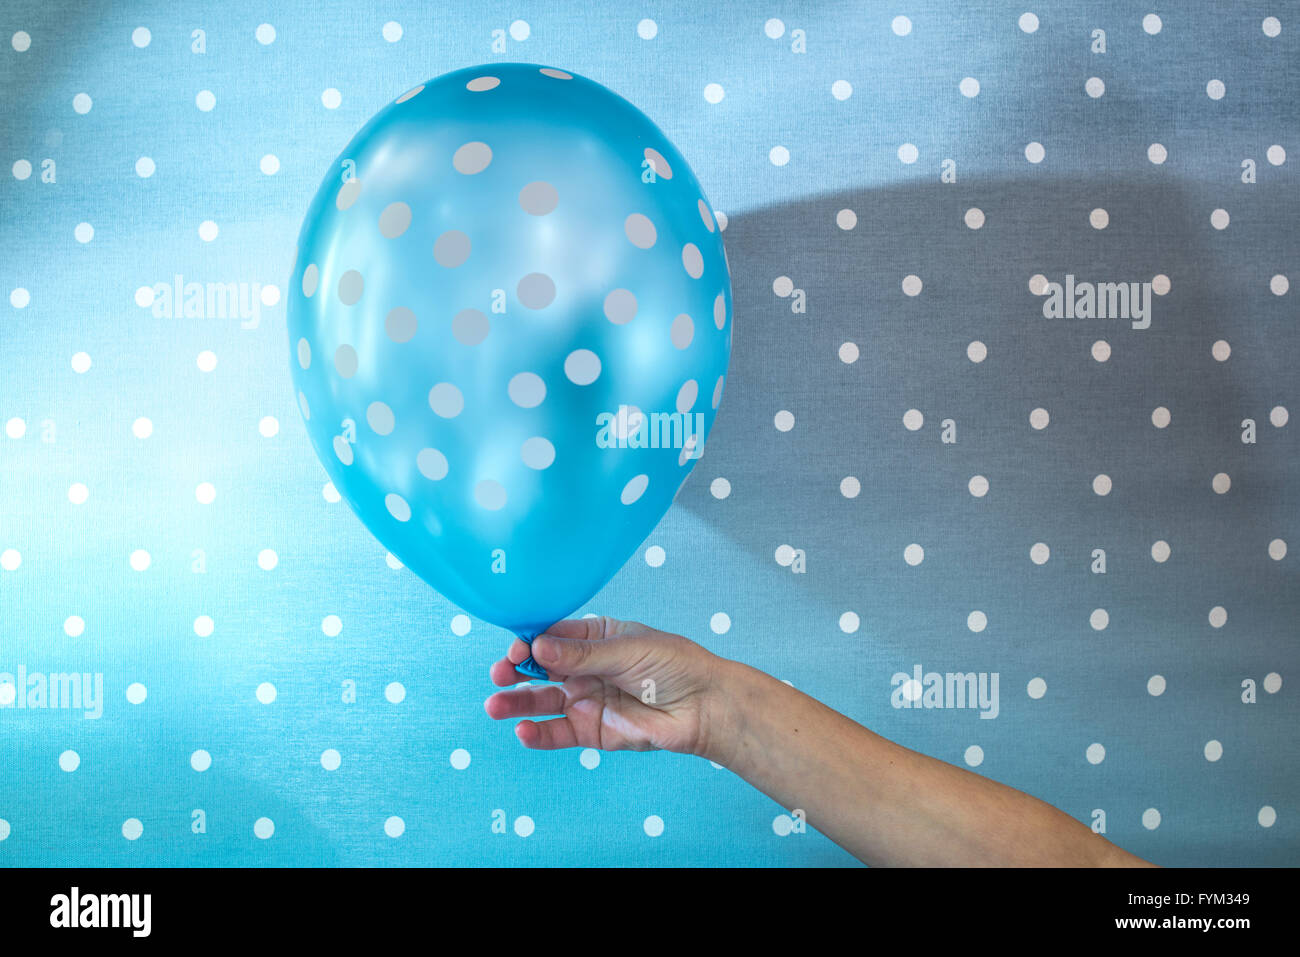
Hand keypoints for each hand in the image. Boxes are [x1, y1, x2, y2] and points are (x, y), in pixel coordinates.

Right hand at [485, 616, 728, 757]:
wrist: (704, 706)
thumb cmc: (674, 665)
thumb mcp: (627, 649)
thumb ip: (581, 654)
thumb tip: (538, 647)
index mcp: (595, 638)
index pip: (552, 637)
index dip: (530, 642)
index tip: (518, 649)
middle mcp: (585, 668)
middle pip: (540, 669)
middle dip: (515, 671)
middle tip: (499, 674)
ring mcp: (586, 699)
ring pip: (542, 701)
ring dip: (516, 703)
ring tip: (495, 706)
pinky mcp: (592, 731)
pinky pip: (558, 732)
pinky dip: (538, 733)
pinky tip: (522, 731)